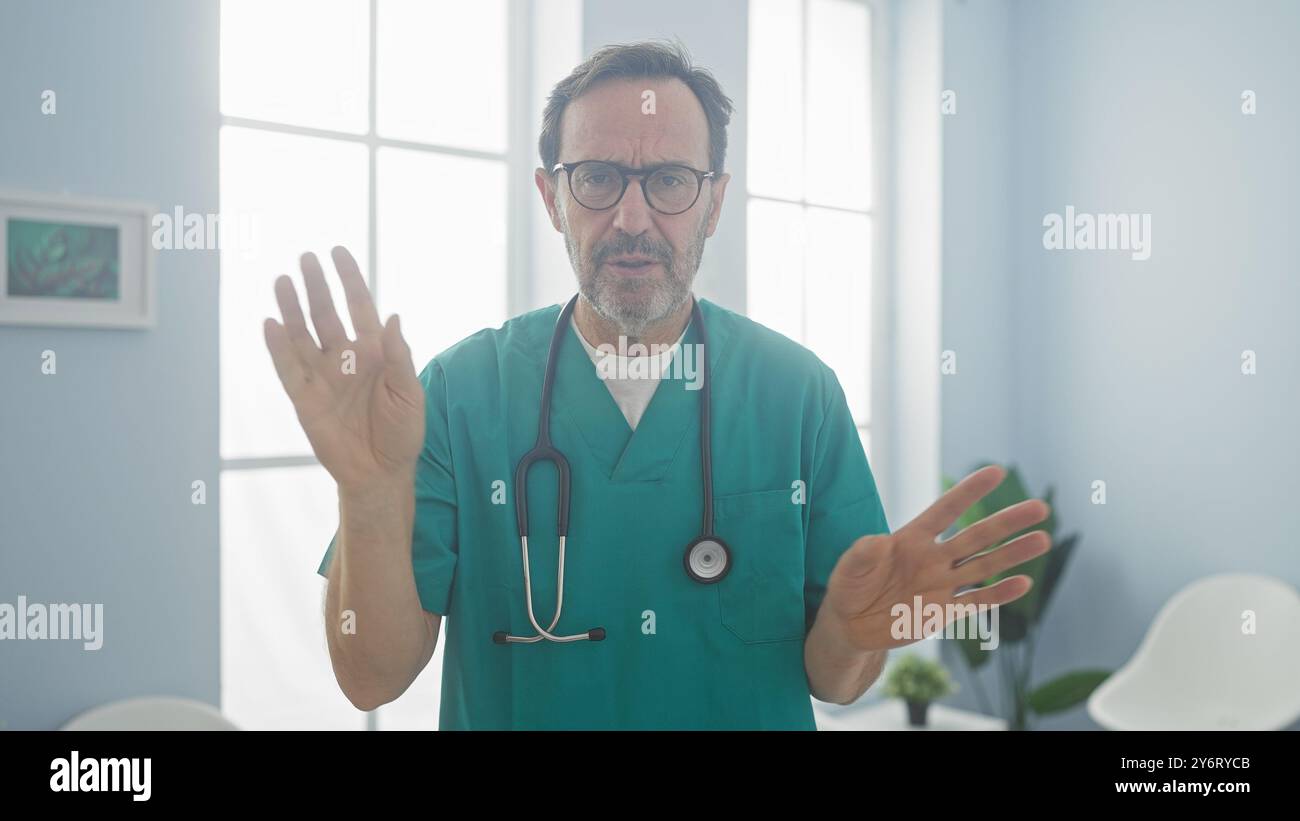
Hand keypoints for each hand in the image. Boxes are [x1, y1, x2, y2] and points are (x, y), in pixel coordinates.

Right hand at [263, 246, 424, 490]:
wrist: (381, 472)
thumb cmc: (402, 432)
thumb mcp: (409, 393)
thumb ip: (399, 356)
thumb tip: (393, 317)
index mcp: (374, 352)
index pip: (360, 307)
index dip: (349, 279)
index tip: (338, 252)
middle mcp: (345, 358)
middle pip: (327, 314)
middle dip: (317, 286)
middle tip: (306, 258)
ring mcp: (323, 376)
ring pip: (303, 335)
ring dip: (292, 309)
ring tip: (283, 280)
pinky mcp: (305, 398)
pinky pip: (288, 368)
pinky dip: (278, 347)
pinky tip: (271, 324)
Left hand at [821, 465, 1051, 651]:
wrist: (851, 626)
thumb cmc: (849, 587)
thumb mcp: (848, 568)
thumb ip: (862, 554)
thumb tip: (877, 541)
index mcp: (911, 539)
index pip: (945, 511)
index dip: (968, 493)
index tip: (996, 472)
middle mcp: (933, 558)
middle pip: (976, 537)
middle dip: (1007, 522)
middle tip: (1040, 507)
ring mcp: (942, 584)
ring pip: (984, 566)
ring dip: (1013, 554)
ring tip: (1042, 540)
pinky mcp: (944, 612)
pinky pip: (976, 601)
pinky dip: (999, 595)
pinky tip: (1023, 584)